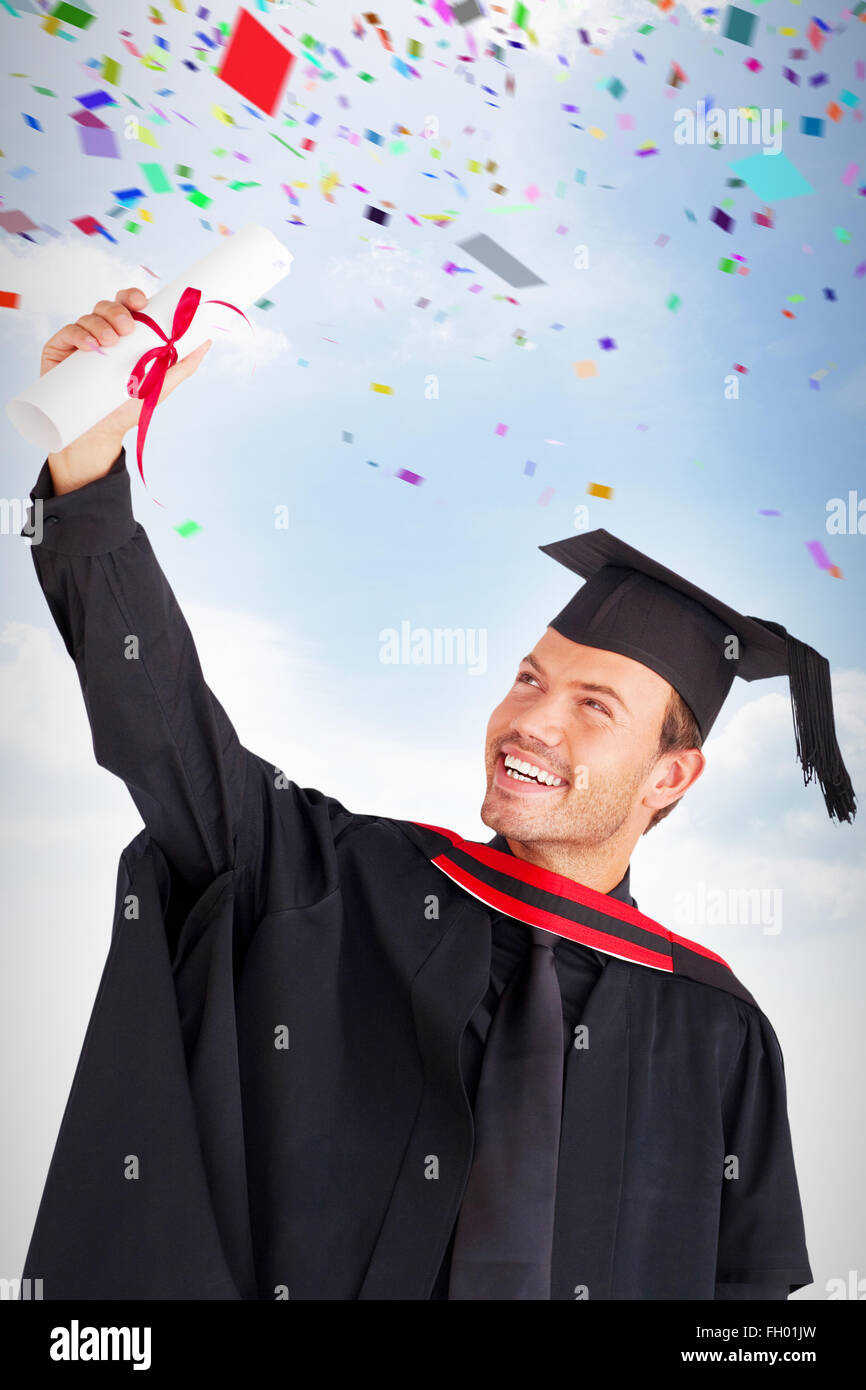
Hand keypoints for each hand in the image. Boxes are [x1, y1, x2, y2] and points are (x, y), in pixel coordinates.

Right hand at [42, 287, 211, 492]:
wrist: (97, 434)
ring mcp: (80, 341)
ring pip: (89, 317)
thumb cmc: (127, 409)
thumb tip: (207, 340)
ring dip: (101, 324)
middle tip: (127, 328)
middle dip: (118, 310)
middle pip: (108, 306)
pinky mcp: (59, 350)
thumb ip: (183, 365)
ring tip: (110, 344)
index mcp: (125, 336)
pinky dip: (80, 334)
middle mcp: (103, 333)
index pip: (128, 306)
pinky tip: (91, 346)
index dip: (133, 297)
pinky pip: (68, 331)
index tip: (142, 303)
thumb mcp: (160, 386)